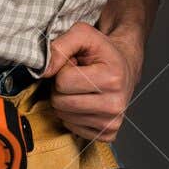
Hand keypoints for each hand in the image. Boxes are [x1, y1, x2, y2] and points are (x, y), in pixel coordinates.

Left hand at [42, 23, 141, 141]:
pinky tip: (85, 102)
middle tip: (76, 77)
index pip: (63, 82)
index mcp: (112, 79)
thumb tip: (44, 71)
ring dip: (65, 100)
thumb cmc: (102, 51)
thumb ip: (60, 46)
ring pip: (63, 116)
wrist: (124, 65)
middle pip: (60, 102)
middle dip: (61, 87)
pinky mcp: (107, 134)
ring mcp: (112, 122)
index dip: (63, 70)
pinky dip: (72, 114)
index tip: (76, 65)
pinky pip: (71, 127)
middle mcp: (115, 104)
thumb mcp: (82, 33)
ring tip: (81, 88)